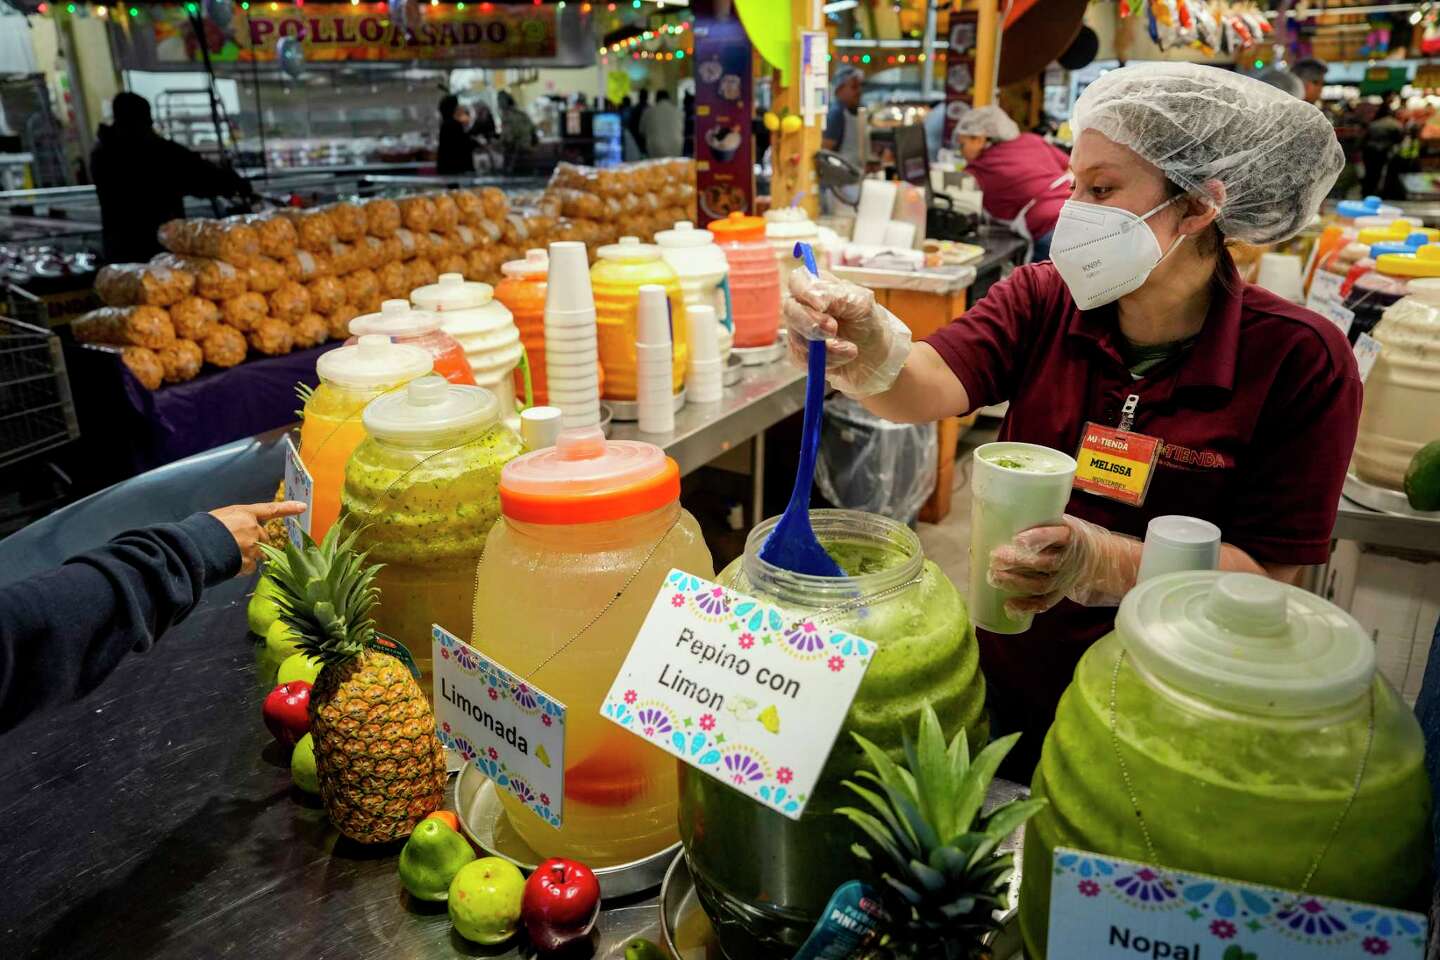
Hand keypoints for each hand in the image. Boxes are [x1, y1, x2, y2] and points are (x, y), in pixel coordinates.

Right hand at [210, 501, 306, 575]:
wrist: (194, 547)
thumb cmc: (202, 530)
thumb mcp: (219, 517)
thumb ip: (235, 522)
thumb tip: (237, 533)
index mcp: (244, 514)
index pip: (270, 509)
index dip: (287, 508)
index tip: (303, 507)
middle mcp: (252, 529)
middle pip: (263, 537)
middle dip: (254, 542)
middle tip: (235, 545)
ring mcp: (252, 546)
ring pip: (258, 553)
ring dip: (248, 556)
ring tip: (229, 555)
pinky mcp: (248, 562)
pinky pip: (250, 567)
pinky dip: (242, 567)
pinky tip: (230, 564)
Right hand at [783, 268, 911, 398]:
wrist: (877, 354)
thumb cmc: (868, 322)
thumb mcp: (860, 303)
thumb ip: (836, 296)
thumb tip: (814, 299)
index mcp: (818, 287)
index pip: (797, 280)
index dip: (803, 291)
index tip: (821, 305)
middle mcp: (804, 307)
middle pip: (789, 310)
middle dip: (811, 323)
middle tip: (833, 330)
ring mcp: (800, 331)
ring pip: (796, 338)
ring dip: (827, 347)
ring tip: (851, 348)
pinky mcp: (800, 354)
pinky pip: (803, 359)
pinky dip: (828, 361)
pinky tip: (844, 357)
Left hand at [987, 515, 1140, 615]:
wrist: (1094, 557)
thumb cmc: (1062, 535)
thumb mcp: (1057, 521)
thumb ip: (1033, 522)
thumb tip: (987, 526)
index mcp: (1069, 534)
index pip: (1056, 536)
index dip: (1037, 538)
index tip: (1016, 539)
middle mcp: (1069, 558)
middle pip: (1045, 563)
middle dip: (1018, 561)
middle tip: (995, 557)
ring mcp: (1065, 578)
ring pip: (1042, 584)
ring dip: (1015, 583)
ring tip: (993, 577)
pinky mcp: (1060, 593)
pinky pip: (1045, 603)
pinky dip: (1026, 607)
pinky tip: (1008, 606)